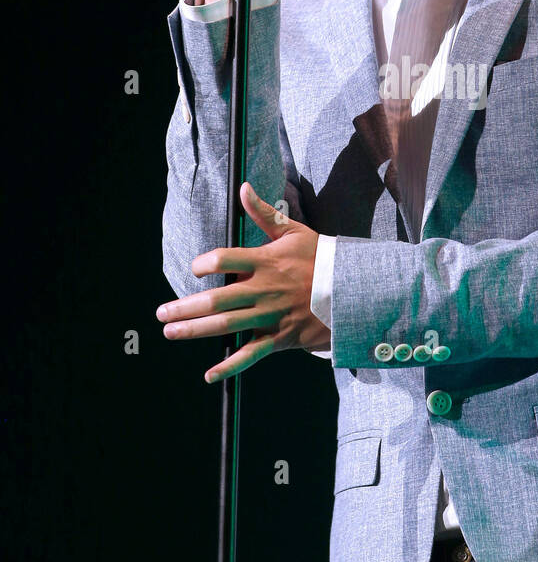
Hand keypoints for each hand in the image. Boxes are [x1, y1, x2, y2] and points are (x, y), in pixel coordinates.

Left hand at [156, 182, 330, 381]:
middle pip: (217, 299)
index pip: (225, 259)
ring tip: (170, 331)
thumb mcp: (293, 231)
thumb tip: (244, 187)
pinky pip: (251, 354)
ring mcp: (271, 315)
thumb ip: (263, 213)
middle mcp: (264, 289)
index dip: (204, 264)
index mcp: (265, 262)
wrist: (352, 290)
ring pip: (227, 326)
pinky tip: (209, 374)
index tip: (194, 269)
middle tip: (161, 312)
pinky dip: (230, 366)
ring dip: (195, 330)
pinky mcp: (279, 338)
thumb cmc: (320, 258)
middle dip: (185, 306)